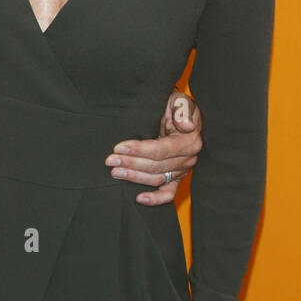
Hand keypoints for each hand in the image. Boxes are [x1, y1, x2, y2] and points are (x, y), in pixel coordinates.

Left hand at [105, 88, 202, 205]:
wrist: (178, 114)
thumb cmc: (175, 106)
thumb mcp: (179, 100)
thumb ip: (183, 109)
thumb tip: (186, 125)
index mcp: (189, 140)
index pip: (161, 149)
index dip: (139, 150)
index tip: (119, 147)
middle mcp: (188, 158)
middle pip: (156, 166)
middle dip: (131, 163)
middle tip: (110, 160)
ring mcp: (182, 170)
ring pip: (157, 179)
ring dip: (135, 177)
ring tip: (115, 172)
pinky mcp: (177, 179)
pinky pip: (168, 193)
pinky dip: (155, 199)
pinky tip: (139, 199)